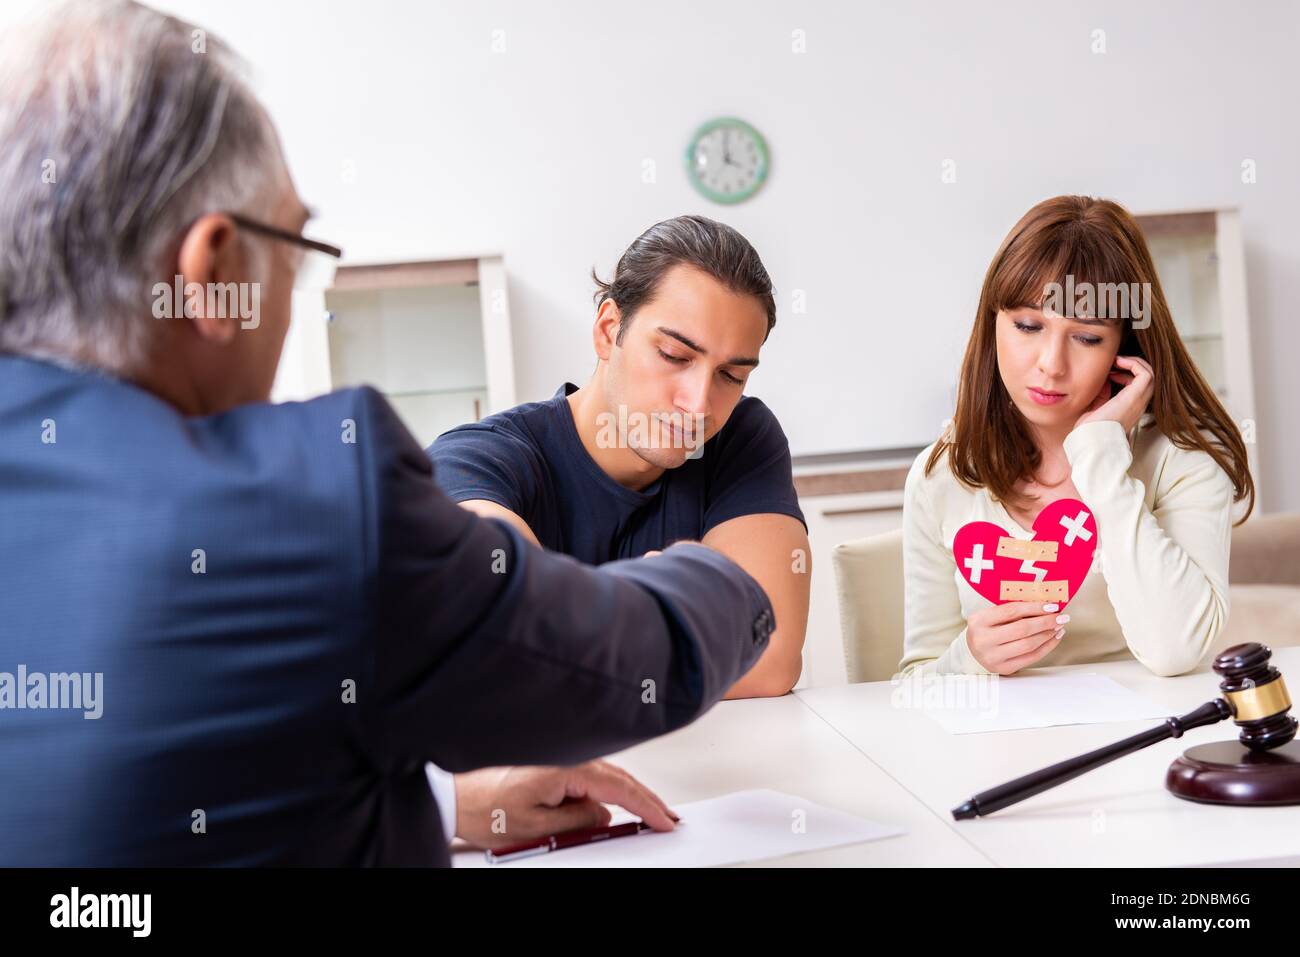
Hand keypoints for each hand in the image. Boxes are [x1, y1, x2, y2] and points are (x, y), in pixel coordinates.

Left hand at [453, 760, 678, 848]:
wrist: (457, 794)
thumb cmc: (486, 807)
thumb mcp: (536, 826)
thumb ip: (577, 822)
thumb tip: (604, 818)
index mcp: (565, 768)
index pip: (618, 788)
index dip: (646, 806)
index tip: (664, 819)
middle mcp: (566, 758)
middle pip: (618, 779)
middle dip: (646, 799)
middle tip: (667, 818)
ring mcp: (561, 759)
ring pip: (606, 777)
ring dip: (628, 795)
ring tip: (649, 813)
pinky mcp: (554, 764)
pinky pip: (591, 777)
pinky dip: (609, 790)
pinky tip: (616, 803)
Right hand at [966, 601, 1067, 674]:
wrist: (972, 652)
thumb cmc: (986, 629)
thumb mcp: (991, 616)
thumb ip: (1013, 611)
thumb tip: (1044, 606)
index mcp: (978, 621)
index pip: (1011, 611)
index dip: (1034, 607)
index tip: (1051, 605)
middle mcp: (983, 640)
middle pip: (1022, 629)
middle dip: (1045, 622)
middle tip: (1060, 617)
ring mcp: (993, 656)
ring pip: (1029, 644)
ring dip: (1048, 634)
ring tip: (1058, 626)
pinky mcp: (1004, 668)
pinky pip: (1031, 657)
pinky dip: (1046, 647)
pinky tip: (1053, 638)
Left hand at [1075, 355, 1153, 434]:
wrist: (1091, 440)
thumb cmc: (1090, 430)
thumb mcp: (1096, 408)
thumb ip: (1103, 394)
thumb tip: (1106, 378)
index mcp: (1130, 408)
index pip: (1138, 386)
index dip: (1126, 374)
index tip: (1109, 372)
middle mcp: (1138, 404)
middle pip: (1148, 378)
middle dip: (1133, 365)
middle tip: (1115, 362)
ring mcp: (1139, 401)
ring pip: (1150, 374)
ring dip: (1134, 363)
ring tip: (1117, 361)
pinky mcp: (1136, 397)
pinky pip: (1146, 373)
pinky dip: (1134, 364)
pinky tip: (1118, 364)